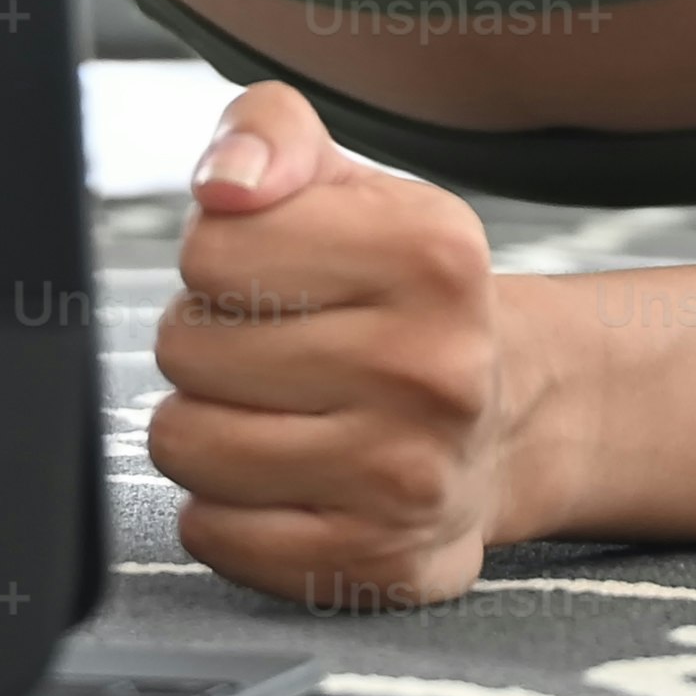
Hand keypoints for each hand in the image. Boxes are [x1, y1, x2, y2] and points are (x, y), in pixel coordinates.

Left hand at [145, 82, 539, 609]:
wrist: (510, 415)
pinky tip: (285, 476)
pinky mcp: (374, 564)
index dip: (219, 255)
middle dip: (208, 340)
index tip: (273, 271)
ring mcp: (407, 479)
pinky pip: (210, 533)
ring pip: (185, 445)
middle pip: (186, 349)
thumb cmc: (399, 289)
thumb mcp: (352, 182)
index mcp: (433, 252)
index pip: (212, 246)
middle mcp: (435, 370)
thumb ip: (271, 132)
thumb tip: (227, 184)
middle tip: (274, 347)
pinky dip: (224, 505)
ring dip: (206, 424)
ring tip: (274, 410)